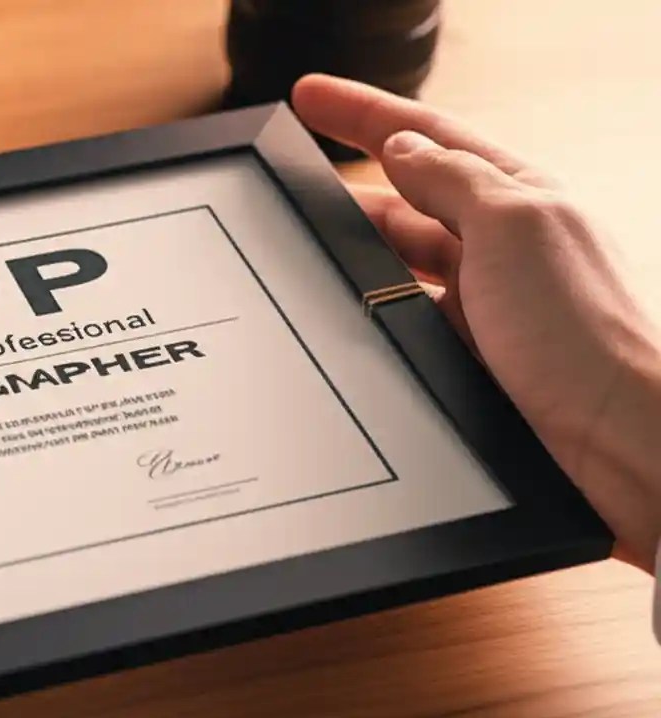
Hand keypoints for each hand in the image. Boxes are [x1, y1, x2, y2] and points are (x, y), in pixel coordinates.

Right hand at [293, 75, 660, 569]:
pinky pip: (405, 310)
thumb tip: (403, 148)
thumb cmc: (581, 332)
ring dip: (358, 247)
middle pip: (406, 195)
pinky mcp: (470, 348)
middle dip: (349, 182)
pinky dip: (374, 302)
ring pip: (400, 256)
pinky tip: (348, 308)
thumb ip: (452, 180)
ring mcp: (484, 297)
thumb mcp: (512, 227)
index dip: (362, 112)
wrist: (615, 438)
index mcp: (518, 195)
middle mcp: (502, 241)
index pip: (427, 134)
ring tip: (306, 246)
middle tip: (285, 181)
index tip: (307, 96)